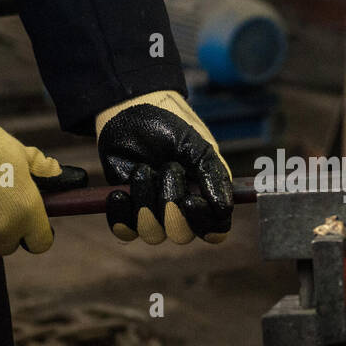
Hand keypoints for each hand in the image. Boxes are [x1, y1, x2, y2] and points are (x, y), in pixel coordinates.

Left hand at [95, 90, 232, 244]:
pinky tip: (119, 194)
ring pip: (151, 232)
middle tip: (167, 168)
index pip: (214, 230)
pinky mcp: (128, 210)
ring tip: (142, 169)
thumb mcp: (198, 146)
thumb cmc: (171, 126)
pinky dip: (121, 214)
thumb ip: (214, 177)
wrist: (132, 111)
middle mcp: (181, 210)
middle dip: (170, 201)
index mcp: (206, 197)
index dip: (203, 222)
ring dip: (145, 199)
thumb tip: (225, 210)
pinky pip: (124, 231)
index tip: (190, 200)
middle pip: (181, 234)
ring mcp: (153, 212)